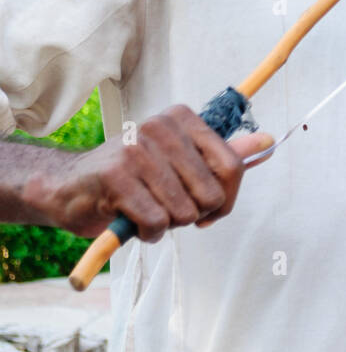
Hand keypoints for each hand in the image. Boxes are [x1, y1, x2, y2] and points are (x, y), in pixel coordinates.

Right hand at [47, 105, 272, 241]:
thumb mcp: (180, 160)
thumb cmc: (134, 177)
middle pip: (211, 194)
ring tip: (145, 210)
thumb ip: (222, 154)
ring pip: (184, 212)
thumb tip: (268, 141)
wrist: (70, 187)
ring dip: (167, 225)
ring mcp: (137, 150)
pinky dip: (147, 233)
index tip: (207, 207)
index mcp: (182, 118)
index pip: (232, 166)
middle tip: (168, 208)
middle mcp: (161, 127)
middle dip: (194, 214)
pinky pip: (156, 222)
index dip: (224, 198)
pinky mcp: (116, 177)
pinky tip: (131, 220)